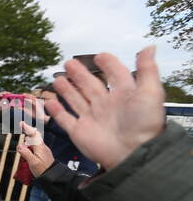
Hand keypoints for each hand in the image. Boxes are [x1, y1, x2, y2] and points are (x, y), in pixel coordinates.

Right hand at [46, 47, 165, 169]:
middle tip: (69, 63)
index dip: (108, 64)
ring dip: (67, 89)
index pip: (115, 75)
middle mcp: (106, 105)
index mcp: (124, 95)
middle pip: (90, 85)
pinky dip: (56, 111)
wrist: (131, 153)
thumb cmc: (144, 124)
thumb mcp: (150, 92)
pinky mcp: (79, 132)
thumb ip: (148, 69)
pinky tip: (49, 101)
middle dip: (80, 74)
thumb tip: (149, 47)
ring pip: (76, 100)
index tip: (99, 56)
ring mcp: (92, 118)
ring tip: (58, 79)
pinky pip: (65, 120)